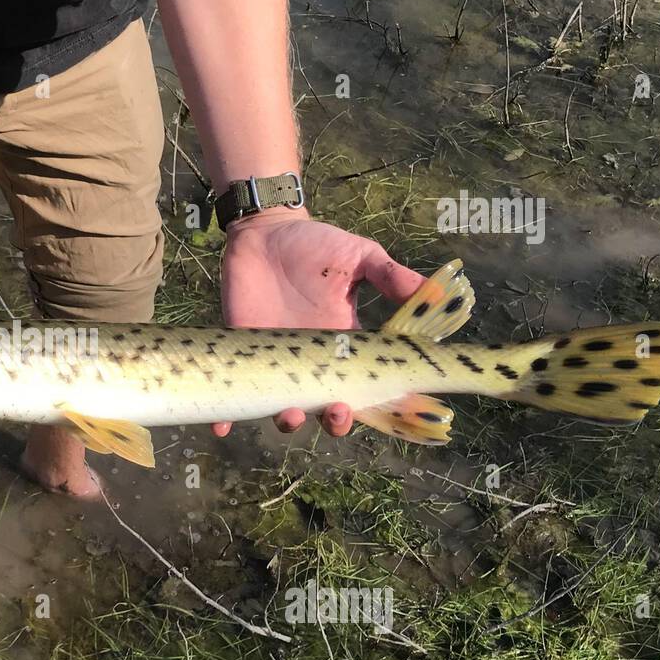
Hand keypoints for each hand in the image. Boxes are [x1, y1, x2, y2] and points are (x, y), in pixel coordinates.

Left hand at [215, 209, 426, 437]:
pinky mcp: (241, 355)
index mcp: (343, 345)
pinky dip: (226, 415)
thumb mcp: (358, 257)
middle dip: (334, 420)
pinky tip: (222, 426)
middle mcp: (311, 362)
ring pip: (284, 407)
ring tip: (290, 415)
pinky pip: (234, 393)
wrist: (264, 233)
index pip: (365, 385)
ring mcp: (275, 362)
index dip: (377, 403)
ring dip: (288, 421)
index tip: (390, 410)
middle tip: (335, 413)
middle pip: (326, 407)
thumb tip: (437, 292)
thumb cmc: (314, 244)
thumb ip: (391, 276)